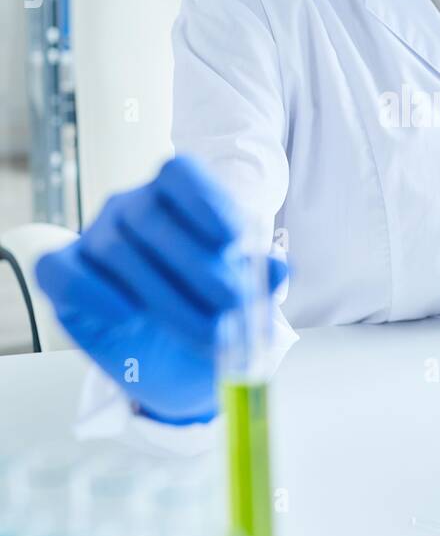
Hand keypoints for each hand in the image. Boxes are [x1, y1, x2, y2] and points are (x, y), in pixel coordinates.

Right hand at [36, 156, 287, 423]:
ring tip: (206, 333)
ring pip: (118, 249)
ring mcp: (94, 237)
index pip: (180, 174)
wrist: (174, 361)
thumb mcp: (240, 299)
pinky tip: (128, 314)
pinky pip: (63, 272)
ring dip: (165, 294)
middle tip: (233, 305)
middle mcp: (130, 207)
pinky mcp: (64, 275)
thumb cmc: (207, 311)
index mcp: (175, 197)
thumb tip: (281, 268)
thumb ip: (258, 279)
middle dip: (198, 265)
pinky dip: (93, 292)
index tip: (235, 239)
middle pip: (152, 215)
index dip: (206, 200)